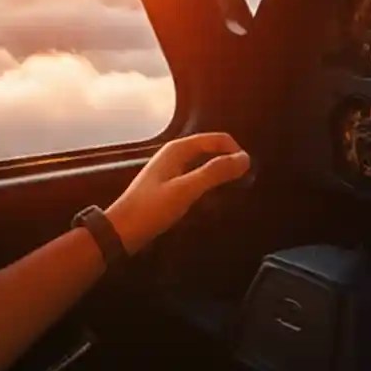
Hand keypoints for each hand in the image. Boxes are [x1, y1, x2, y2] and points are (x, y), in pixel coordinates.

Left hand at [105, 132, 249, 253]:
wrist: (122, 231)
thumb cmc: (152, 209)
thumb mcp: (186, 190)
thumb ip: (215, 172)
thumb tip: (245, 158)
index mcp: (178, 149)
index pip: (218, 139)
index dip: (236, 152)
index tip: (249, 174)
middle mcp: (175, 154)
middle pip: (212, 150)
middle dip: (230, 163)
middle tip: (245, 184)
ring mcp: (171, 169)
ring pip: (205, 165)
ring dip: (220, 175)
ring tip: (233, 192)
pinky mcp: (170, 185)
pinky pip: (197, 178)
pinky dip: (209, 185)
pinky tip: (213, 201)